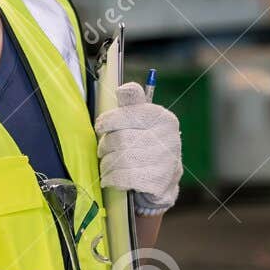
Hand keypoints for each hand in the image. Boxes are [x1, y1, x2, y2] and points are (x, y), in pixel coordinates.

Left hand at [95, 82, 181, 213]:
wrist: (166, 180)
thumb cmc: (147, 145)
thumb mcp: (144, 122)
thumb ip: (133, 104)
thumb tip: (124, 88)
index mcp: (163, 118)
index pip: (129, 112)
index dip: (109, 120)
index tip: (100, 127)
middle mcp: (168, 137)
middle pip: (120, 138)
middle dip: (105, 146)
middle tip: (102, 151)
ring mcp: (165, 160)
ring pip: (120, 159)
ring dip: (106, 164)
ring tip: (106, 166)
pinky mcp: (159, 180)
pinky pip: (124, 177)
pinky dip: (112, 178)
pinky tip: (110, 179)